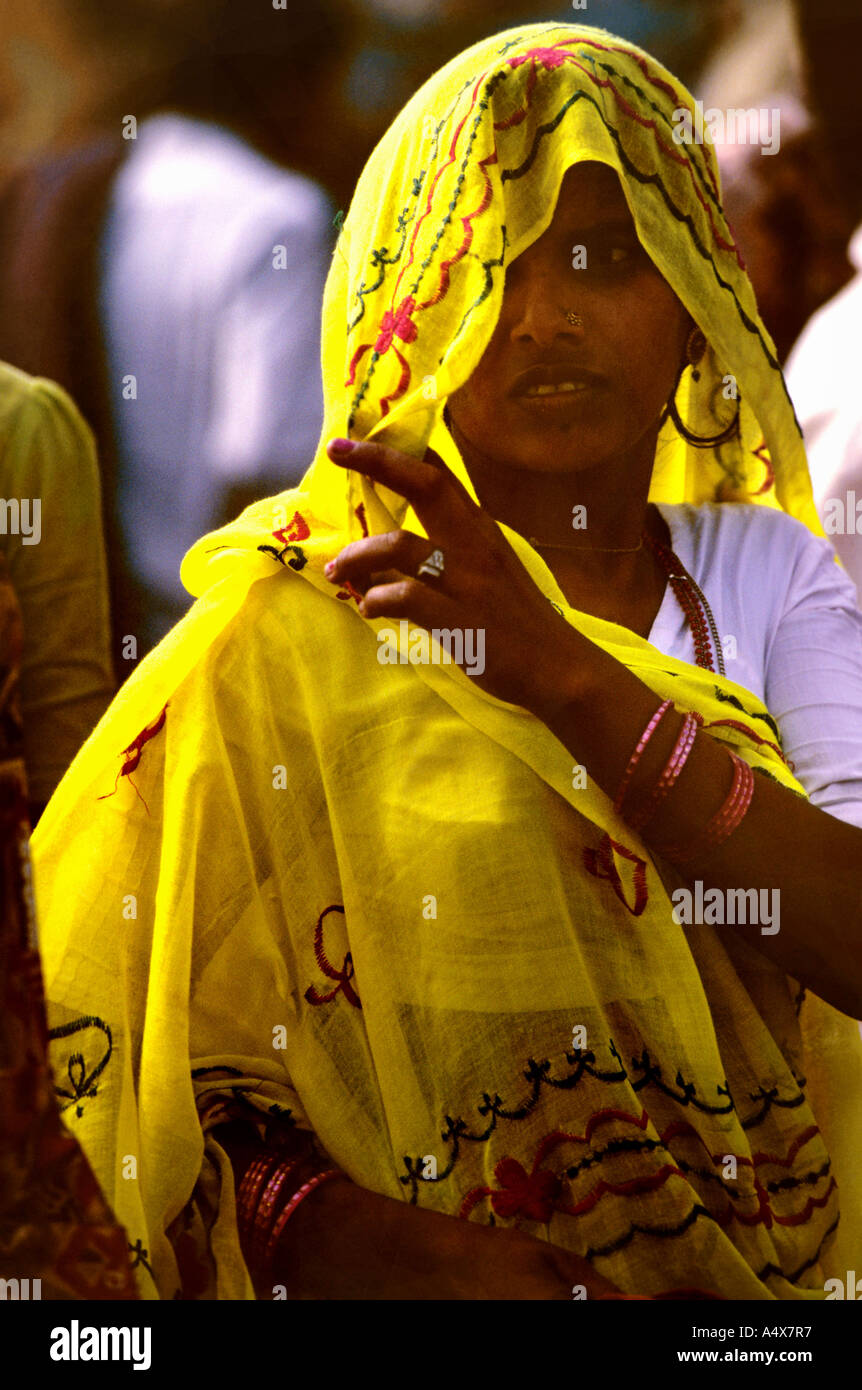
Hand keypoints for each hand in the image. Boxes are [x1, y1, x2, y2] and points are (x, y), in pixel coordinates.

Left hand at [324, 437, 583, 722]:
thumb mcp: (489, 571)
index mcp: (481, 529)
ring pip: (400, 546)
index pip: (440, 474)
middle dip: (377, 460)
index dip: (400, 449)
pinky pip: (405, 598)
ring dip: (358, 555)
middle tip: (336, 450)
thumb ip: (449, 552)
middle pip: (425, 485)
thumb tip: (392, 548)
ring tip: (336, 572)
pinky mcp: (460, 620)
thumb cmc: (518, 622)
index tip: (361, 434)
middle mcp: (476, 545)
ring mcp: (469, 582)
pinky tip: (369, 609)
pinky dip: (377, 600)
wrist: (558, 668)